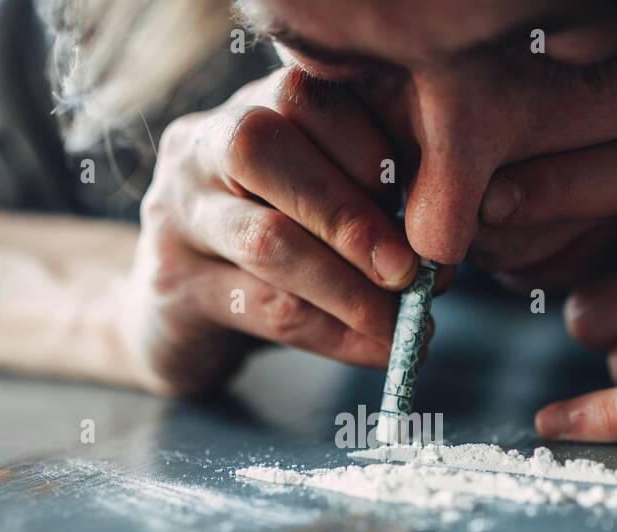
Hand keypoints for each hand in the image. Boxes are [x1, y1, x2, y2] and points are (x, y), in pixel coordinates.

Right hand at [126, 67, 447, 394]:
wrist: (177, 317)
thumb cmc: (271, 251)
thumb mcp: (315, 206)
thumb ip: (367, 201)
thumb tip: (442, 243)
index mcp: (246, 108)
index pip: (303, 95)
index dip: (370, 146)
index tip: (424, 201)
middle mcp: (199, 148)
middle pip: (263, 149)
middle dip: (351, 215)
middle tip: (414, 271)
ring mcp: (175, 216)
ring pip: (267, 240)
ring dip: (351, 289)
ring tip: (406, 323)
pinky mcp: (174, 288)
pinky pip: (265, 310)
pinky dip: (335, 336)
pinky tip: (379, 350)